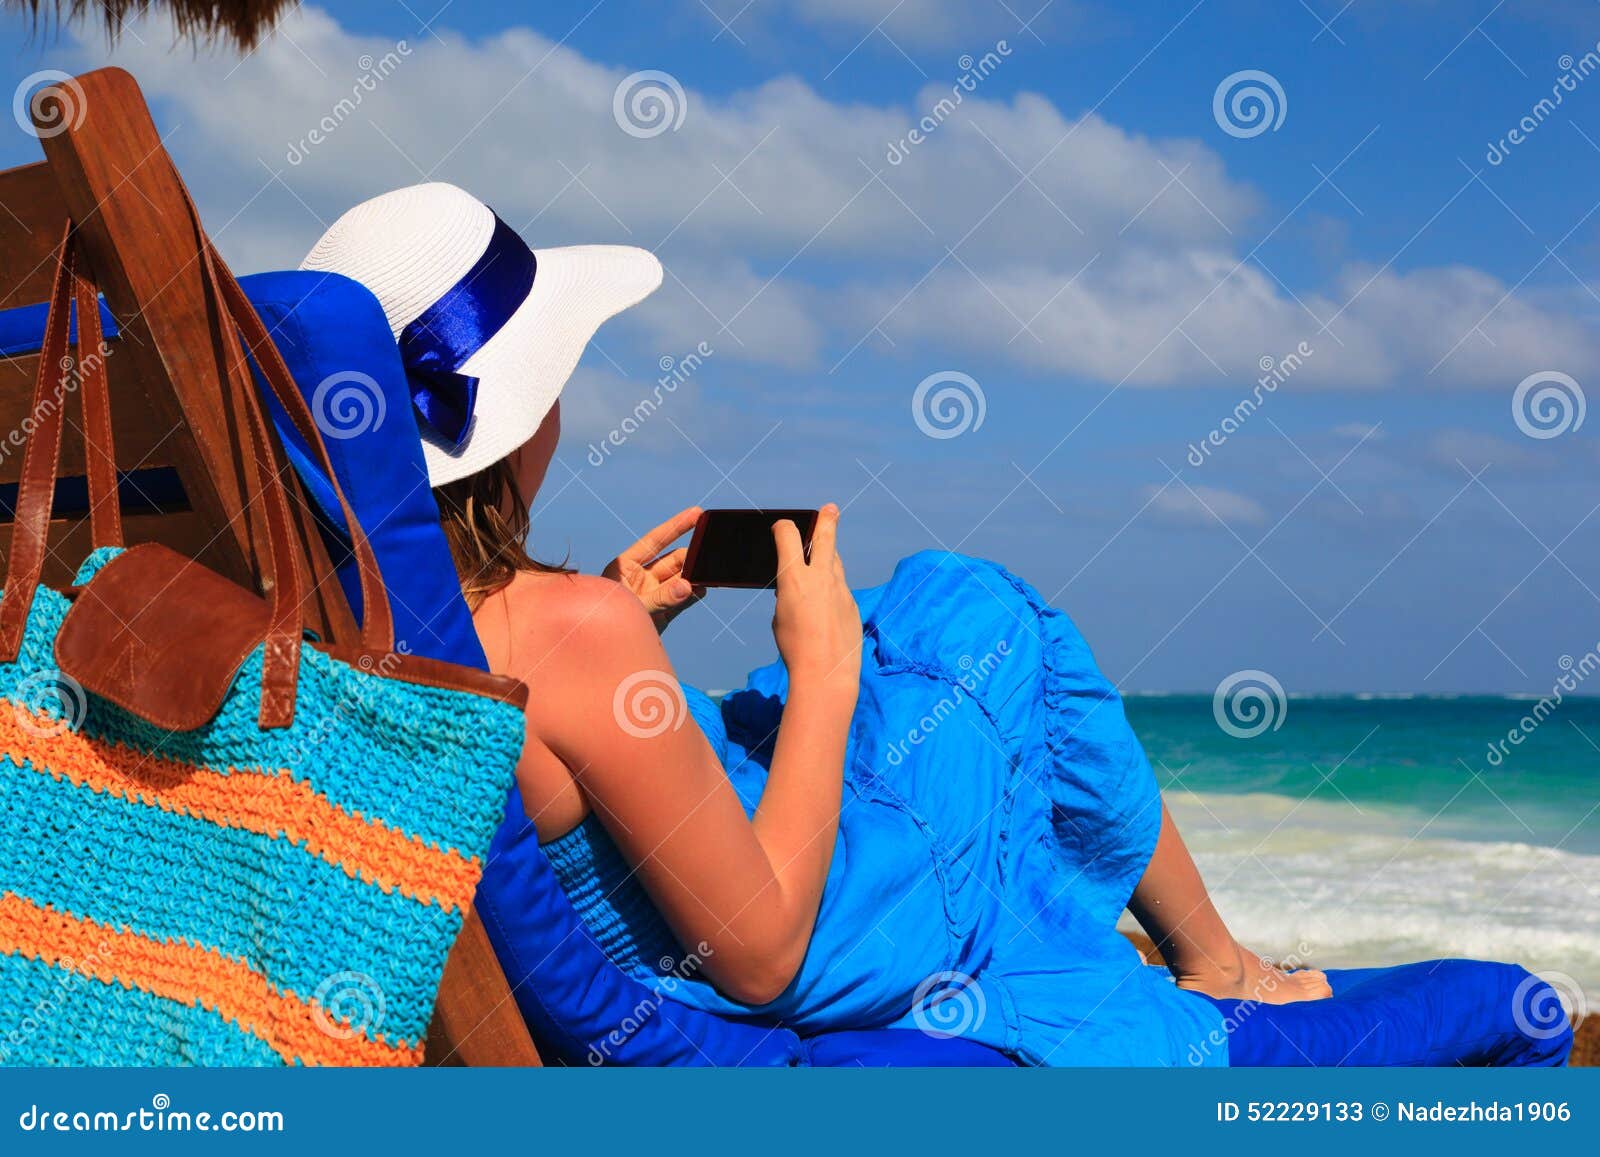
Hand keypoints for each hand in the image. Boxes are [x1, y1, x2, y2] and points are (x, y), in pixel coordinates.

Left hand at [603, 507, 705, 632]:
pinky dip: (695, 593)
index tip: (697, 512)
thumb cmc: (605, 625)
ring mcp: (654, 594)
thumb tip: (688, 587)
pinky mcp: (664, 612)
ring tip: (711, 573)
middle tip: (709, 554)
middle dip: (691, 557)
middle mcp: (641, 577)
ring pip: (681, 579)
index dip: (676, 526)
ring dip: (696, 576)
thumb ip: (661, 599)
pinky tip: (704, 589)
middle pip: (673, 560)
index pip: (655, 541)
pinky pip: (684, 598)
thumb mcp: (633, 608)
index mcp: (625, 567)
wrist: (602, 655)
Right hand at [771, 504, 860, 705]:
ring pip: (835, 563)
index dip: (783, 528)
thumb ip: (790, 594)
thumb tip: (800, 588)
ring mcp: (841, 589)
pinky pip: (840, 589)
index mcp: (794, 578)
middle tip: (830, 509)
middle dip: (827, 520)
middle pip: (825, 537)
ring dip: (828, 557)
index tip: (782, 529)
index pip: (788, 535)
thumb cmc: (795, 648)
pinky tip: (826, 607)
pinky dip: (833, 590)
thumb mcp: (780, 616)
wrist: (827, 672)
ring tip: (824, 554)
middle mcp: (820, 577)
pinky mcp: (852, 604)